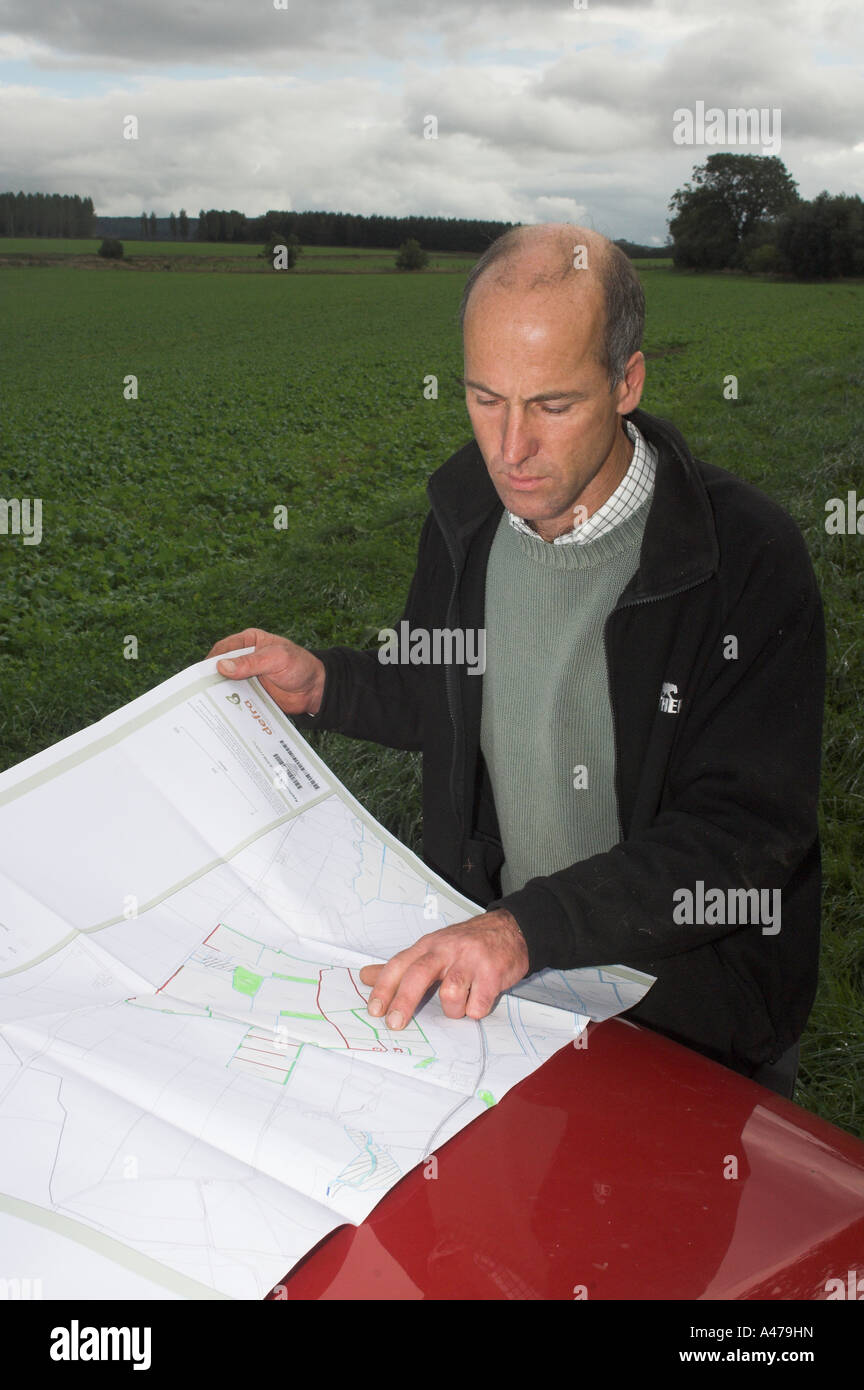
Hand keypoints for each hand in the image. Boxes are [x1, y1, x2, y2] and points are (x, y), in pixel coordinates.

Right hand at [206, 627, 325, 715]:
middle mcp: (245, 658)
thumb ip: (251, 662)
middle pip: (221, 668)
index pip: (224, 648)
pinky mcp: (251, 694)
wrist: (316, 690)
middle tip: (198, 693)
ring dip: (219, 694)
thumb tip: (222, 666)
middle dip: (211, 679)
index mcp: (249, 641)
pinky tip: (222, 714)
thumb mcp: (276, 659)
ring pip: (226, 684)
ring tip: (205, 706)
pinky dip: (230, 705)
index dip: (211, 660)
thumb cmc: (300, 666)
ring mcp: (247, 677)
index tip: (200, 674)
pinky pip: (237, 699)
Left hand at [359, 909, 529, 1029]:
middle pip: (419, 975)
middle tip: (395, 1024)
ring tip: (459, 1005)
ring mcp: (471, 961)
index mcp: (428, 945)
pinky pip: (477, 1005)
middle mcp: (447, 950)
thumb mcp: (430, 948)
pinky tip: (479, 999)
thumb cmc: (465, 944)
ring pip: (450, 995)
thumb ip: (400, 966)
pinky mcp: (493, 974)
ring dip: (452, 1010)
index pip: (399, 964)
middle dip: (404, 1001)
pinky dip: (475, 1010)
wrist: (511, 929)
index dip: (384, 987)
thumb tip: (365, 976)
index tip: (374, 1009)